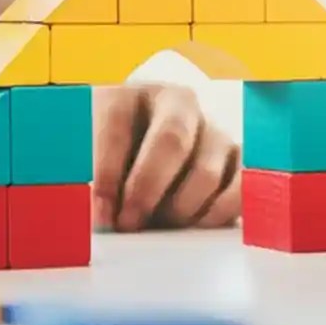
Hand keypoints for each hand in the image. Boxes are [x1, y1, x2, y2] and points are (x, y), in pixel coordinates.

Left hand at [91, 85, 240, 231]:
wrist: (144, 155)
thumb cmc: (108, 158)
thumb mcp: (85, 157)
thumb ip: (84, 179)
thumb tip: (95, 217)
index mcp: (130, 95)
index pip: (116, 124)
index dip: (107, 172)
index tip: (98, 213)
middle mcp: (178, 104)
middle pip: (171, 141)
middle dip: (147, 190)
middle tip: (128, 225)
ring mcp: (212, 130)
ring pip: (206, 173)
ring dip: (180, 211)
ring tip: (158, 228)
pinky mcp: (237, 162)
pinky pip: (240, 190)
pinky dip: (217, 215)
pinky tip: (193, 228)